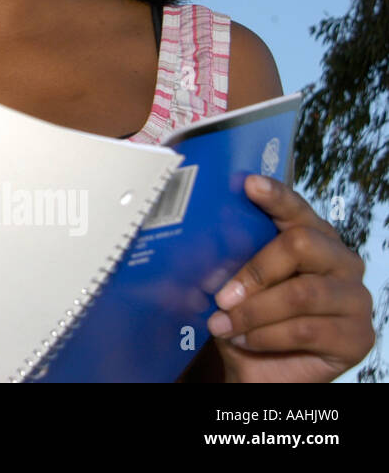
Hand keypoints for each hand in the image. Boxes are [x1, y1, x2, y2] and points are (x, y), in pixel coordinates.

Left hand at [204, 174, 374, 381]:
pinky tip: (244, 341)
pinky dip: (266, 336)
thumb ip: (230, 258)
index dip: (276, 196)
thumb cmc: (248, 318)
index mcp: (315, 238)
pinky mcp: (357, 337)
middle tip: (221, 296)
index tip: (249, 184)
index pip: (298, 209)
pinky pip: (306, 330)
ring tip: (223, 324)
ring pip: (301, 293)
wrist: (261, 371)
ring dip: (254, 312)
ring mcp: (355, 299)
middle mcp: (342, 262)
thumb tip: (198, 237)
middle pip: (303, 244)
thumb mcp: (234, 283)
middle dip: (255, 270)